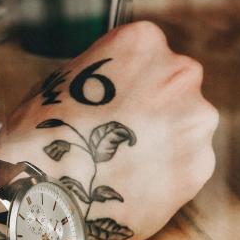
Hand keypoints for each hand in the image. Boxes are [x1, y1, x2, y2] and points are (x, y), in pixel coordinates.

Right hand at [0, 22, 217, 239]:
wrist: (45, 196)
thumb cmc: (39, 136)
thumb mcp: (59, 81)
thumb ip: (101, 76)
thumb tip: (112, 88)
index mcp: (142, 42)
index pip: (146, 54)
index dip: (125, 81)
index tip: (110, 101)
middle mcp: (179, 74)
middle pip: (174, 87)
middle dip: (151, 108)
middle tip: (116, 135)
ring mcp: (195, 121)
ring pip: (185, 126)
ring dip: (162, 141)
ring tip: (122, 164)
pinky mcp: (199, 166)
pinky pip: (186, 164)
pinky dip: (165, 174)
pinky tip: (133, 184)